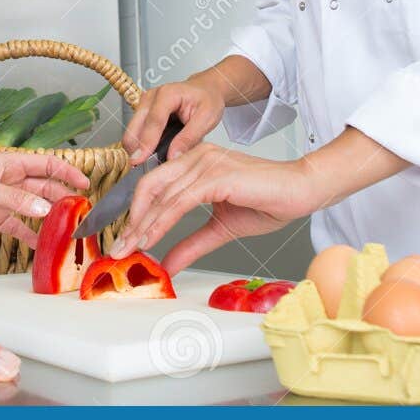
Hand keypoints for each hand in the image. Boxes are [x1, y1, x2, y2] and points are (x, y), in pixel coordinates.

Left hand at [0, 152, 90, 246]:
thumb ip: (15, 200)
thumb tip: (44, 210)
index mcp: (6, 164)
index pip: (45, 164)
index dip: (66, 173)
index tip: (85, 185)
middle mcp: (6, 181)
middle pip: (42, 188)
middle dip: (62, 198)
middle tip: (80, 213)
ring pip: (32, 209)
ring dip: (48, 218)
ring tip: (66, 230)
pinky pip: (15, 228)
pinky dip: (29, 236)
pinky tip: (40, 246)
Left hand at [107, 143, 315, 275]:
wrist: (301, 191)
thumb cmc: (268, 202)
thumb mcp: (220, 229)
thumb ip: (191, 243)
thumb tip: (168, 262)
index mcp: (195, 162)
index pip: (155, 186)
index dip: (136, 214)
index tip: (124, 241)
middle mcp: (196, 157)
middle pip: (150, 186)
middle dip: (131, 219)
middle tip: (118, 247)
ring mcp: (205, 163)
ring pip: (162, 194)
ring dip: (142, 224)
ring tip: (129, 248)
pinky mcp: (216, 174)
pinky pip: (180, 200)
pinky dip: (162, 221)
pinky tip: (151, 238)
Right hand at [120, 78, 224, 165]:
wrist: (205, 89)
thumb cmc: (207, 100)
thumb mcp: (206, 119)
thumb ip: (189, 138)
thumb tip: (172, 157)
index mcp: (168, 94)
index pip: (154, 121)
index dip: (145, 142)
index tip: (138, 160)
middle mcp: (152, 96)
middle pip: (136, 125)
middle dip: (134, 147)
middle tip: (137, 166)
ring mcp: (145, 103)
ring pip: (132, 129)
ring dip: (136, 146)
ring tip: (146, 162)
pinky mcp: (143, 111)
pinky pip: (137, 130)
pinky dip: (140, 143)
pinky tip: (149, 153)